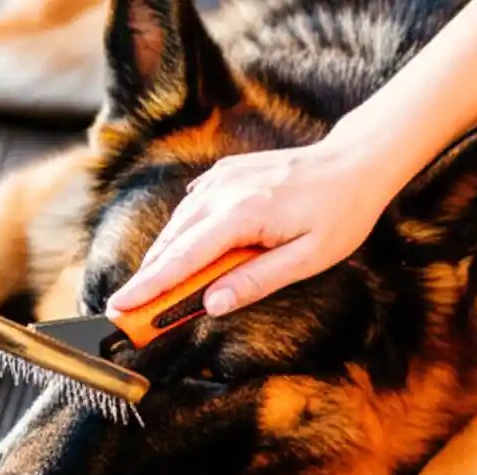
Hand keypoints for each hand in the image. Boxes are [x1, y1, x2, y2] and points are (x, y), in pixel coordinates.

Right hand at [106, 135, 401, 315]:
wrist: (355, 161)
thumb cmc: (340, 212)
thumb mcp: (308, 258)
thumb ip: (257, 281)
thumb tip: (213, 304)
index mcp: (242, 215)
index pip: (183, 259)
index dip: (149, 286)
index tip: (121, 306)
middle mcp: (224, 192)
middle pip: (172, 243)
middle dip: (148, 278)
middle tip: (129, 311)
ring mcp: (222, 179)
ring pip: (177, 224)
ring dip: (163, 257)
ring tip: (153, 288)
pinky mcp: (225, 174)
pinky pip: (191, 208)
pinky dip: (180, 234)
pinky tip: (181, 252)